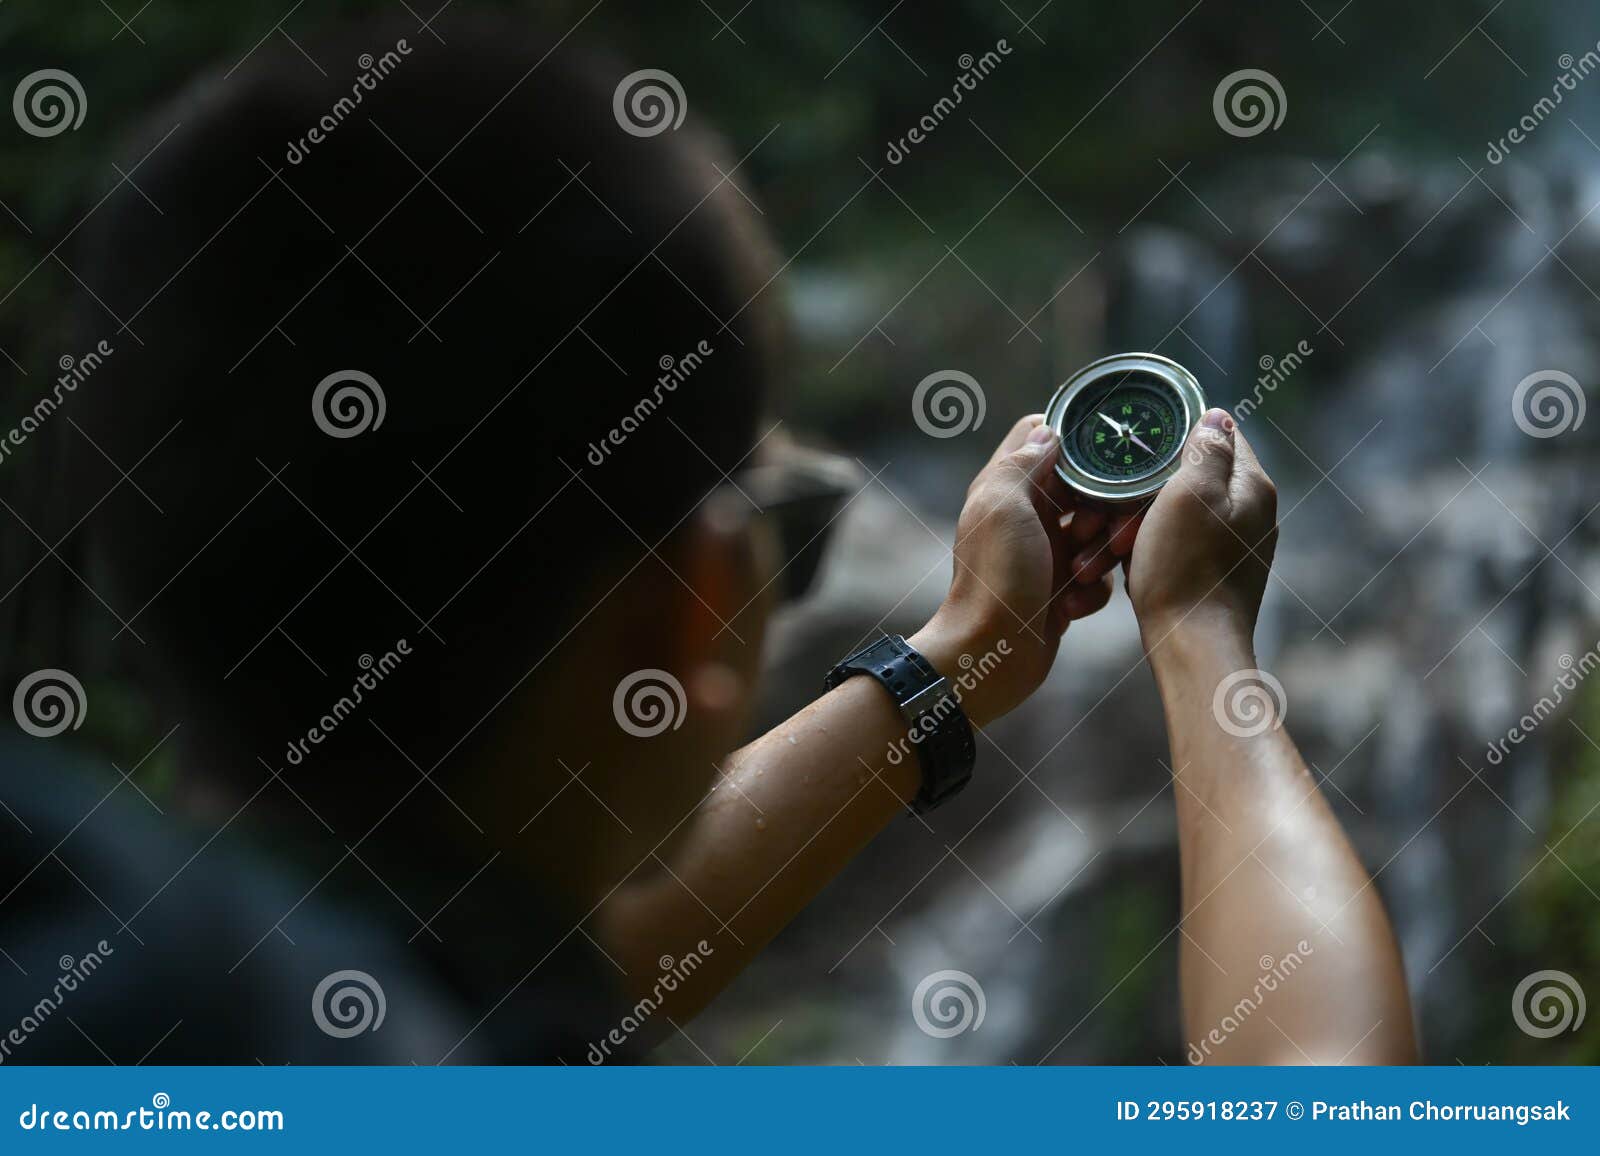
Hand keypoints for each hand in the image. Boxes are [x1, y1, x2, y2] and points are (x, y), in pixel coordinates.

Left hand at [909, 414, 1122, 725]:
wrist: (992, 654)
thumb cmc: (995, 579)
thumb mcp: (1003, 507)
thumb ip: (1022, 463)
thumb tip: (1049, 430)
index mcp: (1005, 486)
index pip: (1041, 436)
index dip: (1074, 441)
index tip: (1102, 458)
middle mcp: (1026, 514)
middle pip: (1085, 485)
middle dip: (1102, 507)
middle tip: (1095, 531)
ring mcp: (1046, 551)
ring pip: (1099, 531)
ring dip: (1099, 554)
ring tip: (1081, 576)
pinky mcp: (1063, 586)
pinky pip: (1098, 574)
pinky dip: (1092, 590)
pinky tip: (1072, 607)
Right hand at [1124, 409, 1276, 650]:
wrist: (1192, 646)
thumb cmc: (1186, 570)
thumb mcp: (1190, 494)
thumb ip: (1205, 448)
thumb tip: (1216, 415)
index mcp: (1251, 485)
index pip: (1218, 434)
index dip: (1172, 438)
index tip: (1136, 455)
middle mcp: (1250, 511)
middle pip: (1190, 477)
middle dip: (1144, 491)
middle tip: (1112, 513)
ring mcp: (1233, 544)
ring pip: (1175, 513)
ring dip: (1137, 524)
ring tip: (1110, 546)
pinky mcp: (1214, 572)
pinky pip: (1174, 545)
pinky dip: (1147, 550)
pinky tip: (1125, 565)